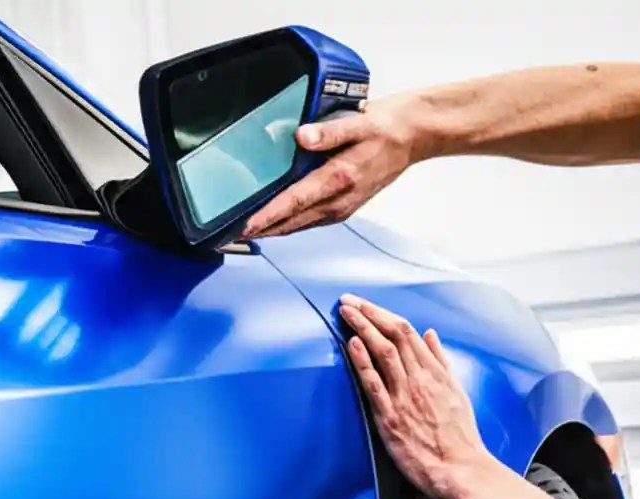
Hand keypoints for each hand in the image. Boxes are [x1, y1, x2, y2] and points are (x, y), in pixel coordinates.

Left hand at [243, 96, 419, 237]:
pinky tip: (272, 224)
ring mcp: (340, 208)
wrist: (411, 138)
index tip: (244, 226)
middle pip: (290, 222)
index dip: (267, 216)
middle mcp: (338, 201)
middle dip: (260, 231)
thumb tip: (302, 137)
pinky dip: (287, 226)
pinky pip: (308, 222)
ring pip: (298, 226)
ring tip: (243, 233)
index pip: (293, 202)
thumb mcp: (358, 123)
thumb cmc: (384, 129)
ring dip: (271, 231)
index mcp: (338, 179)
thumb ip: (328, 132)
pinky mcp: (342, 208)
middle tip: (228, 235)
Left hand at [337, 294, 494, 498]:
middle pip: (393, 335)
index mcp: (435, 372)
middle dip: (368, 313)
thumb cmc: (460, 437)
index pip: (407, 332)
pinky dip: (363, 361)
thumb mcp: (456, 391)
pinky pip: (375, 383)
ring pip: (383, 352)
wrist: (461, 469)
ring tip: (345, 312)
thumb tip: (430, 335)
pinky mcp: (391, 417)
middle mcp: (420, 379)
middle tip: (348, 300)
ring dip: (362, 327)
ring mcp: (405, 396)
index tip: (366, 305)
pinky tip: (352, 344)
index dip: (383, 314)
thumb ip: (440, 361)